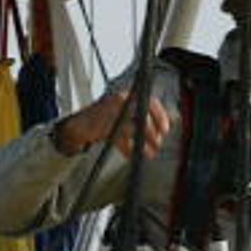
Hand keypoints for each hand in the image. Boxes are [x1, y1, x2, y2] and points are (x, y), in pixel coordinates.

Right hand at [53, 92, 169, 158]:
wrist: (81, 124)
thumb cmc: (107, 117)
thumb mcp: (127, 112)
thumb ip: (145, 115)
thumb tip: (169, 120)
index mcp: (127, 95)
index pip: (149, 101)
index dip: (160, 116)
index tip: (166, 129)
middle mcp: (119, 102)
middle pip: (142, 117)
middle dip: (152, 134)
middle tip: (158, 143)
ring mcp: (110, 114)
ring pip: (132, 129)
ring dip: (143, 144)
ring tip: (150, 153)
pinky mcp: (101, 127)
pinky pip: (119, 140)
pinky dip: (127, 150)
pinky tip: (132, 154)